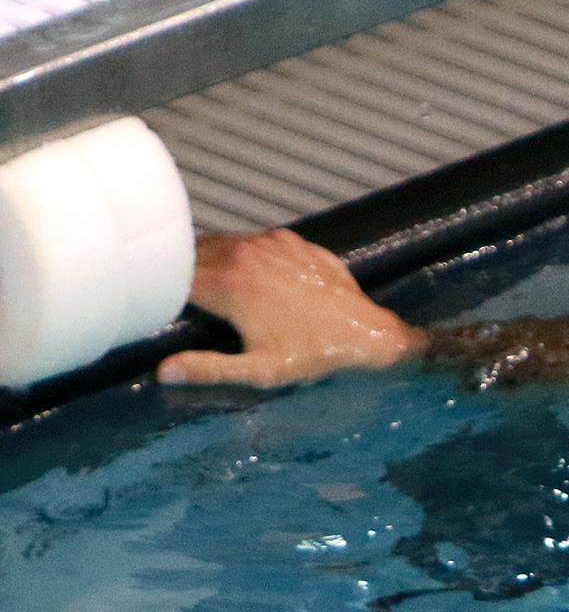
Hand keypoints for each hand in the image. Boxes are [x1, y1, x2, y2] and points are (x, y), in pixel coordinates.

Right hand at [157, 230, 426, 387]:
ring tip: (212, 289)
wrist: (366, 332)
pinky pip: (251, 241)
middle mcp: (243, 253)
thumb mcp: (260, 371)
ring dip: (210, 262)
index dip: (162, 291)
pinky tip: (252, 278)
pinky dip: (243, 255)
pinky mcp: (289, 239)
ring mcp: (268, 242)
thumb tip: (164, 372)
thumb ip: (209, 369)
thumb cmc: (314, 355)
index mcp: (227, 283)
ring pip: (220, 243)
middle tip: (183, 300)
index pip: (171, 277)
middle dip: (182, 274)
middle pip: (192, 256)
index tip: (159, 306)